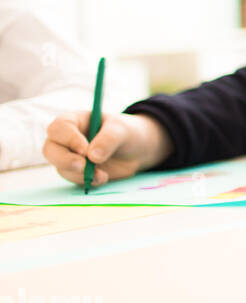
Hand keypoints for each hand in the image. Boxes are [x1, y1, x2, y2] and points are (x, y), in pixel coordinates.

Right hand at [43, 111, 171, 186]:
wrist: (137, 150)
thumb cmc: (126, 132)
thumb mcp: (121, 130)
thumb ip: (108, 139)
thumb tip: (92, 156)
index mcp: (73, 121)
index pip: (59, 128)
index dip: (68, 139)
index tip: (84, 150)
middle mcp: (66, 139)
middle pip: (50, 149)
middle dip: (64, 160)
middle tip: (83, 166)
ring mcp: (69, 157)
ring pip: (61, 167)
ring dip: (79, 174)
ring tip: (101, 174)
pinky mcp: (77, 172)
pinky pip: (75, 179)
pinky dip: (88, 181)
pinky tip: (103, 177)